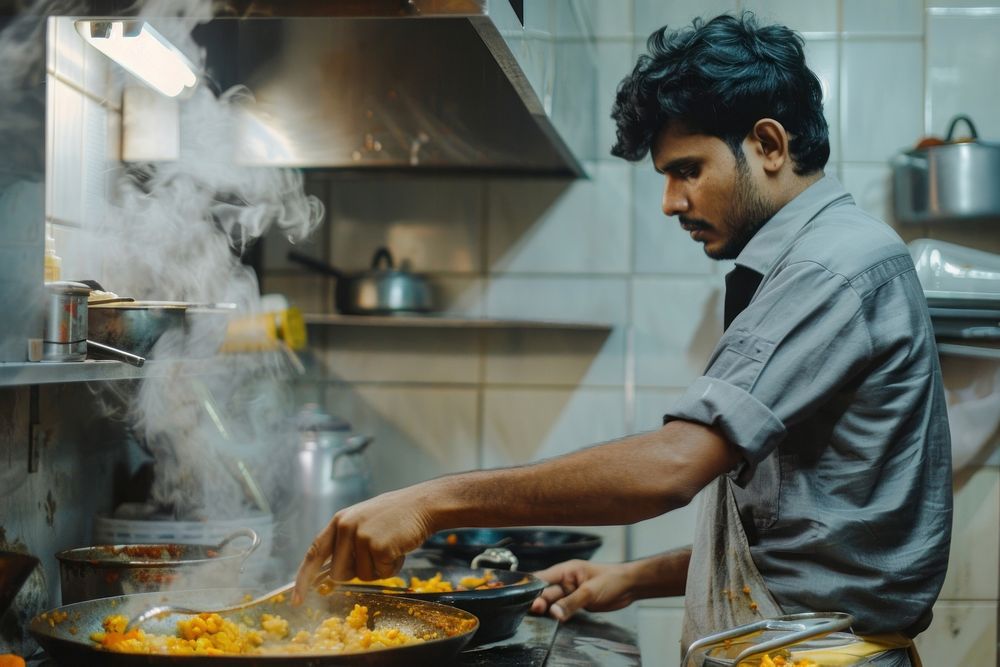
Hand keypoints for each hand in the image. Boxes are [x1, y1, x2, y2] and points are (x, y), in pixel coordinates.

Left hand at [292, 486, 434, 603]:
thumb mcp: (362, 522)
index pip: (313, 553)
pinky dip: (393, 567)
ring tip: (390, 546)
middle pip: (339, 574)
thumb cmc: (394, 517)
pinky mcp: (377, 545)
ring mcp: (360, 536)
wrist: (421, 505)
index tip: (296, 600)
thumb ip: (345, 545)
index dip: (303, 578)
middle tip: (376, 554)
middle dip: (358, 572)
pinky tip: (399, 548)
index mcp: (338, 522)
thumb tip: (331, 577)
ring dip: (378, 569)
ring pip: (361, 576)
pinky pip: (381, 573)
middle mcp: (345, 527)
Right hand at [529, 559, 636, 621]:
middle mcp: (565, 580)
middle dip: (538, 600)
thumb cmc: (612, 580)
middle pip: (545, 591)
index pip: (542, 577)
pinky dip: (557, 614)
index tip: (520, 596)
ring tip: (538, 616)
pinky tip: (551, 620)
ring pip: (553, 601)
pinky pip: (562, 609)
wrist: (630, 586)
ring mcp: (570, 592)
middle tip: (534, 610)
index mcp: (566, 570)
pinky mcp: (576, 603)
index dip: (530, 586)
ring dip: (547, 609)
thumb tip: (554, 613)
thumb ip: (571, 602)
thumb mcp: (590, 591)